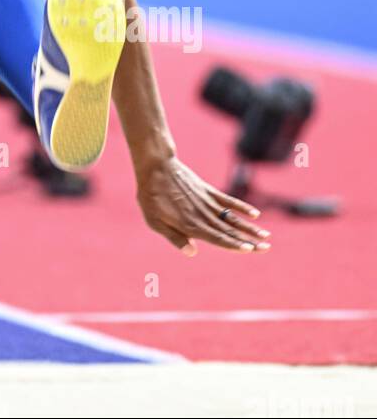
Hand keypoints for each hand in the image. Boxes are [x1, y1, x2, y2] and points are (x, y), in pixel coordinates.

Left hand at [135, 156, 271, 254]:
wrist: (155, 166)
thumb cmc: (150, 196)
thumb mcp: (154, 221)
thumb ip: (174, 237)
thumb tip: (193, 252)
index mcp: (190, 225)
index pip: (217, 238)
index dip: (234, 244)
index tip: (250, 249)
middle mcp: (203, 214)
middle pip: (229, 231)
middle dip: (249, 240)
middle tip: (267, 247)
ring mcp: (207, 202)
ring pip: (232, 218)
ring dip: (250, 227)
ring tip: (266, 236)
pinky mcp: (208, 190)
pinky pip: (228, 201)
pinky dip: (242, 207)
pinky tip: (254, 214)